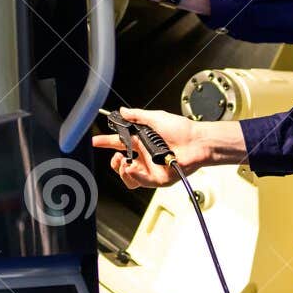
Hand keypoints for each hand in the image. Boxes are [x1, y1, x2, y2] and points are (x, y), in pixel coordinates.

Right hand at [93, 108, 211, 188]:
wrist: (197, 141)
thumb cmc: (182, 129)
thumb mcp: (155, 118)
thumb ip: (136, 116)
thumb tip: (123, 111)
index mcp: (141, 141)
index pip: (119, 143)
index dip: (106, 142)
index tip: (95, 141)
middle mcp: (144, 156)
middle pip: (120, 165)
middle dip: (113, 162)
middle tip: (116, 156)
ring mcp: (150, 168)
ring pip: (128, 177)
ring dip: (122, 172)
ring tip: (125, 163)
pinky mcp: (158, 179)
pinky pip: (141, 182)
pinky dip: (136, 175)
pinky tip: (135, 167)